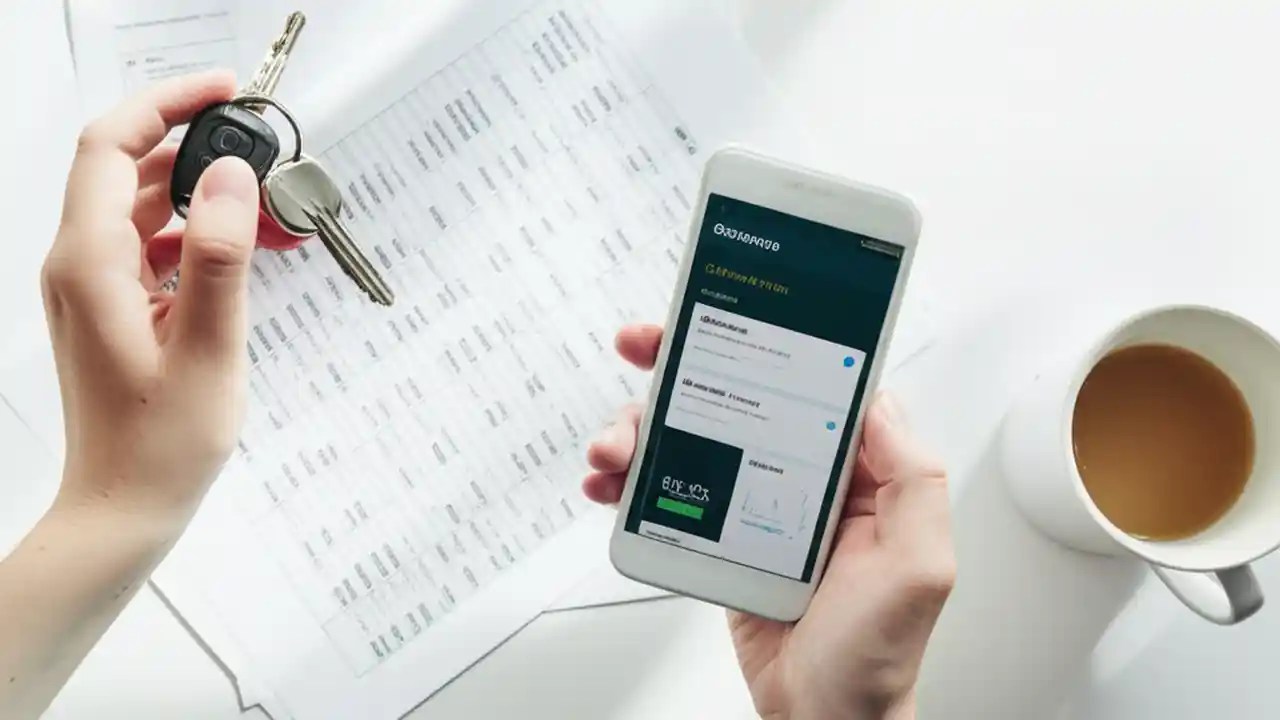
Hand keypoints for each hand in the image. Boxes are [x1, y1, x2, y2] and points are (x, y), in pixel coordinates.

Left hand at [41, 70, 262, 525]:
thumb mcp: (208, 347)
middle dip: (199, 150)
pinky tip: (247, 256)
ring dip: (208, 198)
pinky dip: (200, 237)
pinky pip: (153, 247)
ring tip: (273, 213)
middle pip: (129, 169)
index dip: (165, 103)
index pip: (111, 145)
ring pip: (145, 207)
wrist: (123, 508)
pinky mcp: (113, 307)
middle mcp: (79, 264)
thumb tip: (235, 177)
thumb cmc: (160, 444)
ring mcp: (93, 286)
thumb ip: (221, 255)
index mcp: (89, 263)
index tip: (224, 92)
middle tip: (266, 155)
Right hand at [584, 325, 955, 719]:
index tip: (724, 315)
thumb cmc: (876, 655)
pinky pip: (670, 491)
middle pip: (737, 396)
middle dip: (683, 367)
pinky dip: (633, 481)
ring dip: (643, 429)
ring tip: (613, 448)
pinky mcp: (719, 536)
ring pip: (692, 439)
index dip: (766, 340)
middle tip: (643, 350)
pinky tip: (610, 483)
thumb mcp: (918, 566)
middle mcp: (805, 477)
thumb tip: (877, 401)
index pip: (811, 384)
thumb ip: (911, 479)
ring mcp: (756, 504)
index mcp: (860, 473)